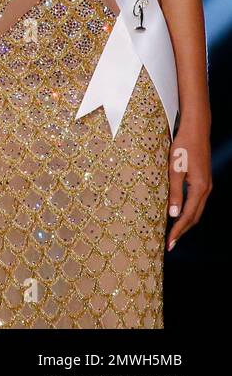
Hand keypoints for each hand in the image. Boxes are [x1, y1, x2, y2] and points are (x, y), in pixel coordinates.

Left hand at [166, 123, 211, 251]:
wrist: (196, 130)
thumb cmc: (183, 147)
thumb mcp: (174, 169)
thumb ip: (174, 192)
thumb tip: (172, 214)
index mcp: (199, 188)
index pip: (187, 216)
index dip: (178, 231)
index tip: (169, 244)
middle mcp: (206, 189)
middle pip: (194, 217)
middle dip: (182, 232)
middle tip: (170, 245)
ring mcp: (206, 185)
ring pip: (196, 210)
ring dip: (185, 223)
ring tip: (173, 234)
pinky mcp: (203, 181)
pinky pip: (196, 202)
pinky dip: (188, 212)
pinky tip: (179, 214)